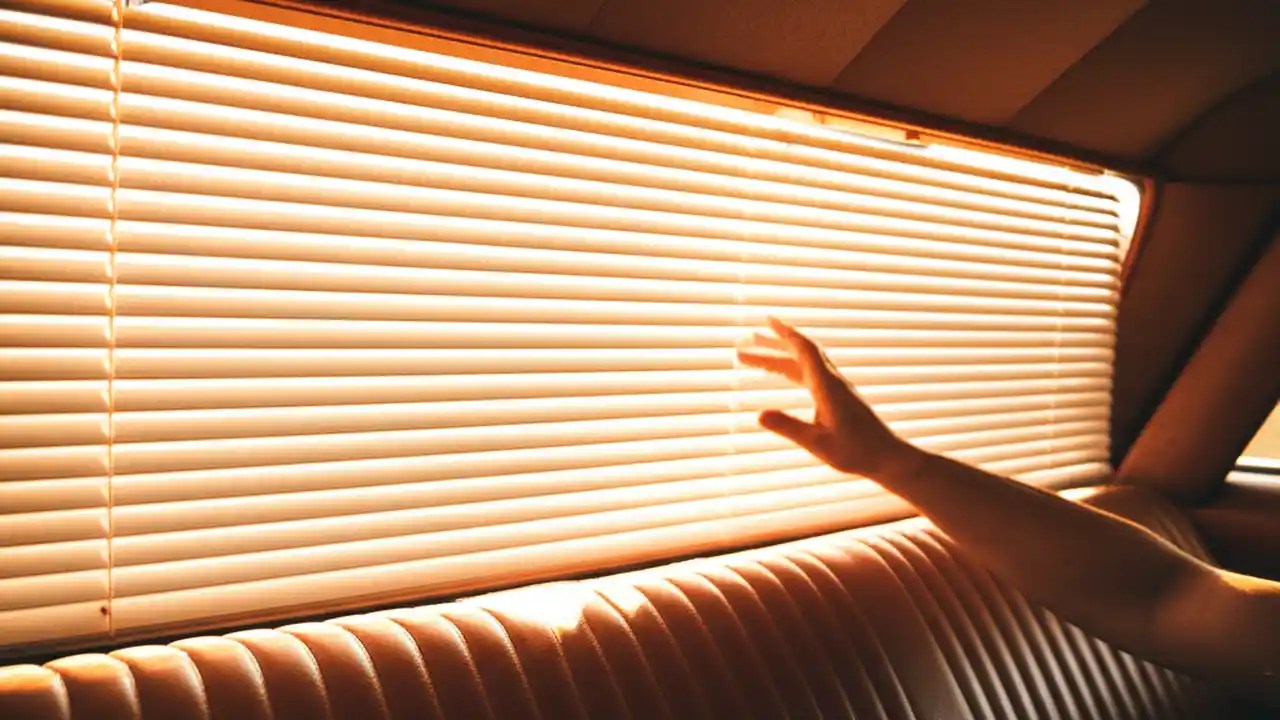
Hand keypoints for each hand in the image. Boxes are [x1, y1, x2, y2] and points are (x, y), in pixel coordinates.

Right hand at [737, 317, 920, 478]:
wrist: (886, 456)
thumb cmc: (855, 451)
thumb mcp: (817, 443)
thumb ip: (788, 427)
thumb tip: (758, 415)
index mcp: (827, 386)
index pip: (805, 350)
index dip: (785, 334)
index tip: (767, 321)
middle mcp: (832, 381)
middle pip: (800, 354)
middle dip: (774, 345)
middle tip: (748, 341)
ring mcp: (836, 388)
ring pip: (803, 364)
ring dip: (780, 357)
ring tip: (755, 357)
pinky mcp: (838, 397)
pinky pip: (810, 374)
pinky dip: (792, 368)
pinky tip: (784, 373)